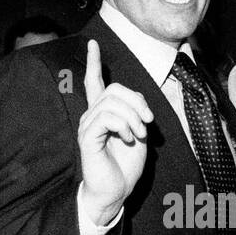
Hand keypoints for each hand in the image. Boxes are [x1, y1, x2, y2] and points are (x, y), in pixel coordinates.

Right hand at [77, 39, 153, 225]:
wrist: (116, 190)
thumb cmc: (126, 165)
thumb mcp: (139, 133)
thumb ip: (136, 113)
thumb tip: (137, 103)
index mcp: (104, 113)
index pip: (95, 83)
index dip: (94, 63)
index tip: (92, 44)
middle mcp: (92, 115)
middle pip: (114, 89)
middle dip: (136, 101)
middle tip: (147, 122)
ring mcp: (88, 125)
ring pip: (112, 102)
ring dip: (133, 117)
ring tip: (138, 134)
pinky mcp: (88, 137)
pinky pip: (106, 117)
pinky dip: (123, 125)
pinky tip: (128, 138)